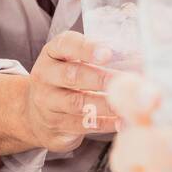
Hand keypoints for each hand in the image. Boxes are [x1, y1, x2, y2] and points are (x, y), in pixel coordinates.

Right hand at [24, 31, 119, 152]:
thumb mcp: (71, 61)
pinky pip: (82, 125)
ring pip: (77, 103)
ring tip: (127, 102)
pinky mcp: (55, 126)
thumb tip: (136, 57)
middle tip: (124, 81)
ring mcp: (47, 103)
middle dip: (101, 78)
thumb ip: (96, 56)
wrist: (35, 113)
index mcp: (52, 54)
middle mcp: (45, 76)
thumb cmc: (65, 80)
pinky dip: (105, 123)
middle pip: (72, 76)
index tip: (108, 53)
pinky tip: (122, 120)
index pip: (66, 45)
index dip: (87, 48)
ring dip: (105, 103)